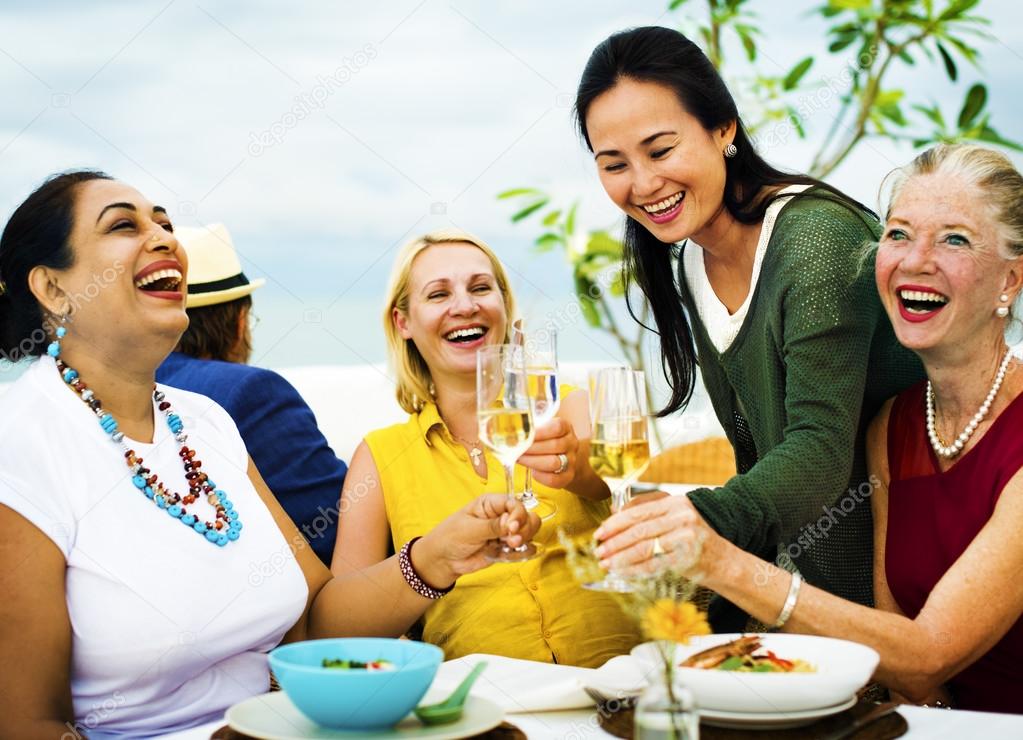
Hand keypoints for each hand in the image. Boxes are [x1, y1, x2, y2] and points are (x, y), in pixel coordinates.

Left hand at [415, 494, 540, 585]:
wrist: (444, 560)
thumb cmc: (451, 537)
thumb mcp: (469, 529)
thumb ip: (492, 526)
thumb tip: (511, 522)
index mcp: (490, 503)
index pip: (514, 502)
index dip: (518, 514)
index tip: (512, 527)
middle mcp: (501, 515)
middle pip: (526, 515)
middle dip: (524, 528)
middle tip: (512, 540)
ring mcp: (505, 531)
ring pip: (529, 530)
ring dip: (524, 538)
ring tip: (510, 546)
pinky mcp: (506, 546)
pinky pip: (524, 547)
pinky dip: (522, 551)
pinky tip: (509, 553)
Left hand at [517, 417, 577, 489]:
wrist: (563, 457)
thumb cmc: (546, 441)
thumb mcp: (542, 430)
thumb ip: (529, 430)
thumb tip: (509, 433)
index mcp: (566, 428)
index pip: (557, 427)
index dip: (540, 431)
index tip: (523, 434)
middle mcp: (571, 443)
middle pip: (554, 445)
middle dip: (531, 448)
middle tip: (515, 449)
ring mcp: (572, 461)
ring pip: (553, 463)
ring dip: (532, 461)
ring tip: (519, 459)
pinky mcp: (568, 477)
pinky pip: (554, 480)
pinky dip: (540, 476)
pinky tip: (532, 471)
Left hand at [593, 494, 716, 577]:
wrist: (721, 560)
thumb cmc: (691, 539)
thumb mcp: (673, 519)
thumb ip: (647, 514)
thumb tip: (613, 513)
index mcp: (674, 502)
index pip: (638, 512)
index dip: (615, 523)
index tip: (599, 532)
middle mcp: (681, 515)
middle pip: (638, 530)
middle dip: (614, 542)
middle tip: (598, 551)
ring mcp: (685, 536)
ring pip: (644, 547)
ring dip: (620, 557)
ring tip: (605, 563)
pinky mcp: (687, 557)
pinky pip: (654, 564)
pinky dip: (634, 569)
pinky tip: (622, 572)